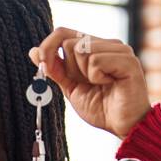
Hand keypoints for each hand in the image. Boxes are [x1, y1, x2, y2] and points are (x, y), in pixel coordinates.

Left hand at [30, 29, 150, 140]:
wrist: (123, 126)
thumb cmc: (101, 108)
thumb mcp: (70, 88)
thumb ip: (55, 69)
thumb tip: (34, 51)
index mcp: (94, 47)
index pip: (63, 33)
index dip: (48, 47)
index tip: (43, 66)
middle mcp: (107, 43)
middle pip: (70, 43)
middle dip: (71, 70)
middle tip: (88, 84)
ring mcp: (119, 49)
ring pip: (82, 49)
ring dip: (84, 74)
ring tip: (101, 85)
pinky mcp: (127, 59)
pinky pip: (96, 60)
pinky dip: (97, 78)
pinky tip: (110, 84)